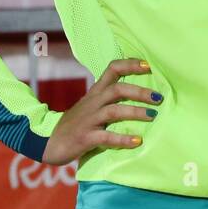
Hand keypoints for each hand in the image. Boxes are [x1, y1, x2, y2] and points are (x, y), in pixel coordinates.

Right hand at [41, 58, 160, 164]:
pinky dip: (122, 139)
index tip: (148, 65)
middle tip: (158, 98)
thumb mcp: (93, 106)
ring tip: (153, 116)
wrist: (49, 143)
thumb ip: (111, 99)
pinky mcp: (85, 138)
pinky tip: (137, 141)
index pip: (112, 69)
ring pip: (113, 111)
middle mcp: (92, 103)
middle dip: (139, 92)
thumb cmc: (78, 124)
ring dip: (135, 112)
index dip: (130, 64)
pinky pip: (106, 137)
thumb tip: (145, 94)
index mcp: (96, 92)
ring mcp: (88, 120)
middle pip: (117, 89)